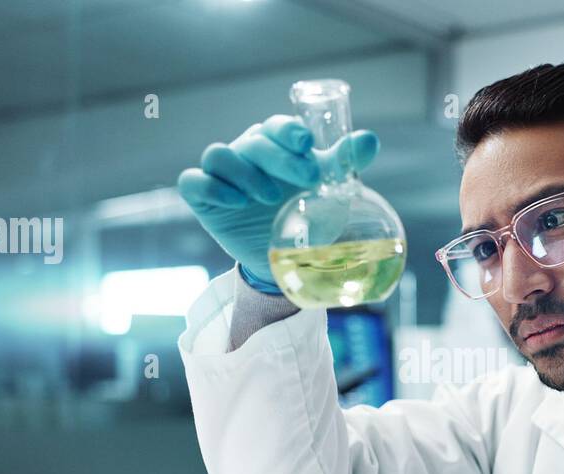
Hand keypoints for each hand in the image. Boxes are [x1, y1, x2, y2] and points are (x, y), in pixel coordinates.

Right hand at [178, 115, 378, 286]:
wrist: (286, 257)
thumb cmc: (306, 212)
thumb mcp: (327, 189)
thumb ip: (345, 163)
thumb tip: (369, 139)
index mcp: (276, 146)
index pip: (277, 127)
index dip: (288, 131)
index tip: (307, 143)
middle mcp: (246, 153)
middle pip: (253, 141)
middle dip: (280, 158)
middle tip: (307, 180)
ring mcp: (223, 175)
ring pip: (219, 155)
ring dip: (244, 172)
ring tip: (270, 196)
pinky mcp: (204, 198)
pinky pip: (193, 182)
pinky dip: (211, 187)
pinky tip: (235, 202)